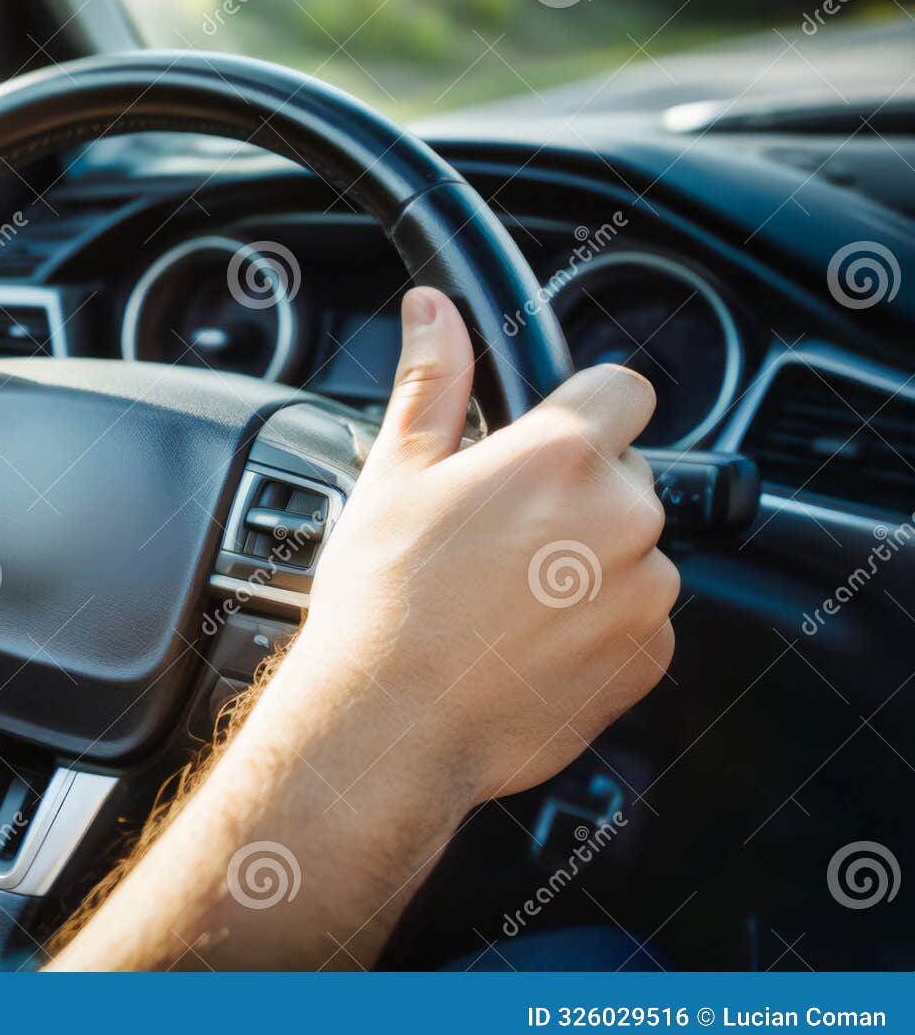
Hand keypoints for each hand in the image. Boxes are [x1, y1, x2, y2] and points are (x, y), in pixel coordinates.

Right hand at [294, 285, 676, 806]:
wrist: (391, 723)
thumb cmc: (382, 602)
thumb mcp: (394, 475)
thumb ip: (432, 382)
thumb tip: (434, 311)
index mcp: (559, 455)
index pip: (622, 391)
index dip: (581, 410)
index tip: (544, 442)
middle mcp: (620, 515)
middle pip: (625, 474)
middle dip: (576, 493)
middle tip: (498, 536)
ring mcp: (645, 591)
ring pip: (634, 549)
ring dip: (591, 562)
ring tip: (506, 598)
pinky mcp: (651, 656)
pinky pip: (640, 619)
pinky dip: (599, 625)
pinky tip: (527, 642)